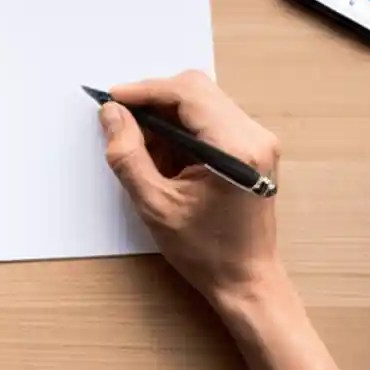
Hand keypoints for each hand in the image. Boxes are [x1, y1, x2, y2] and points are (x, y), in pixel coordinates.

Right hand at [99, 70, 280, 301]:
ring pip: (202, 101)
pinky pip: (210, 117)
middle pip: (196, 89)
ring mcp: (257, 140)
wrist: (246, 280)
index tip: (113, 99)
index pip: (187, 94)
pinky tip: (162, 150)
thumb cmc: (206, 251)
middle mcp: (254, 137)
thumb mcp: (156, 205)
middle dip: (154, 98)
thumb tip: (112, 115)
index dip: (145, 91)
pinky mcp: (252, 147)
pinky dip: (181, 125)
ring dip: (166, 113)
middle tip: (121, 117)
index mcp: (236, 149)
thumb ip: (129, 155)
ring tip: (140, 141)